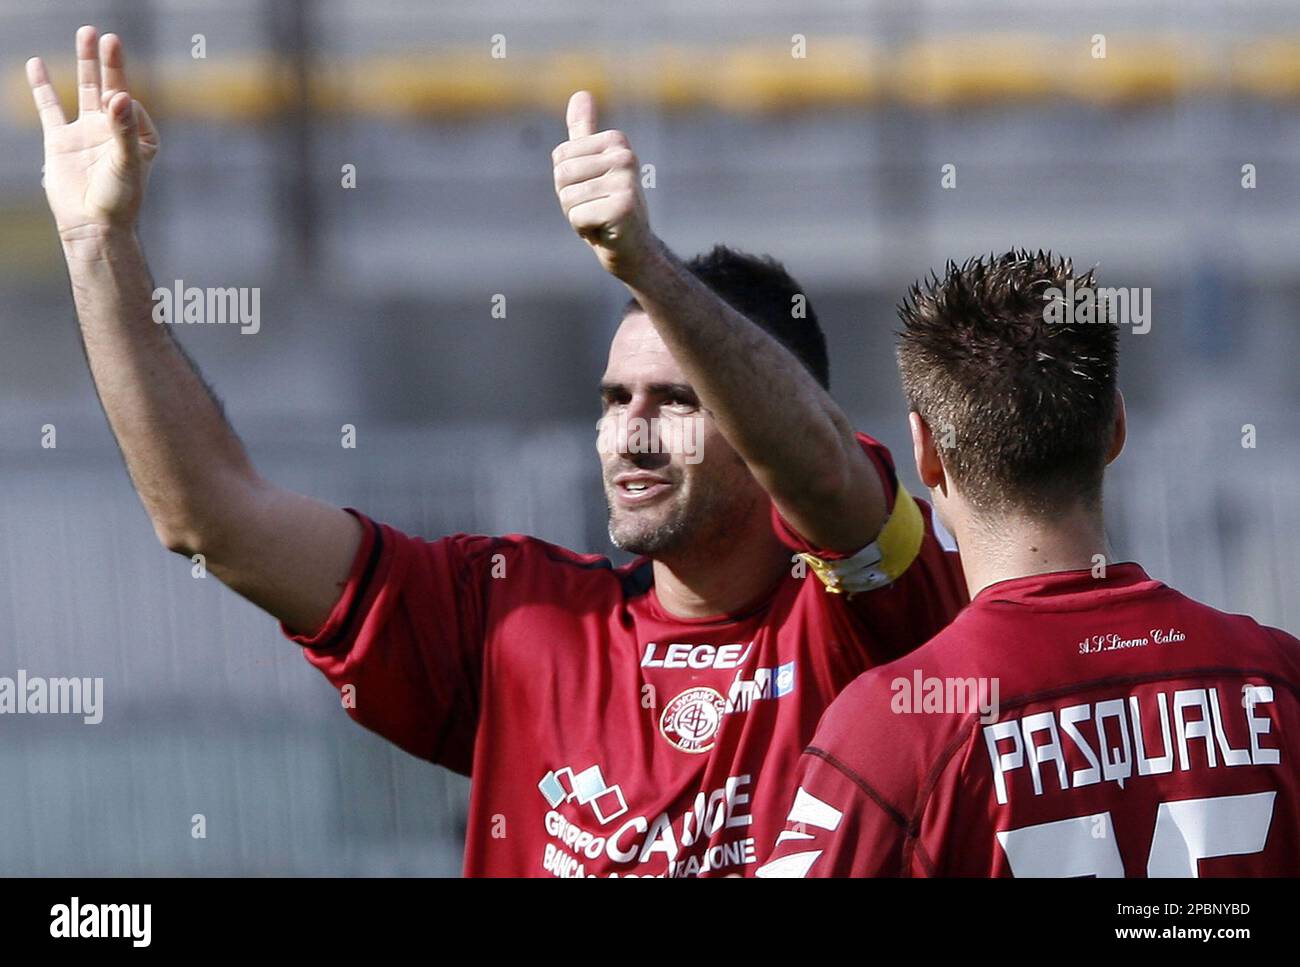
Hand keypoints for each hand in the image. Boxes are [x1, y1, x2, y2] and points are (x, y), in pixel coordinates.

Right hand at [26, 25, 158, 243]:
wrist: (93, 226)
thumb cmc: (119, 199)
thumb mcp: (127, 162)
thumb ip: (123, 130)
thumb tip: (118, 95)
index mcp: (139, 136)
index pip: (131, 104)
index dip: (123, 103)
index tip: (116, 109)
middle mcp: (114, 130)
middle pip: (111, 86)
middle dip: (110, 63)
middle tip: (108, 37)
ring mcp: (86, 133)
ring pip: (83, 89)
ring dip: (85, 63)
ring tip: (86, 33)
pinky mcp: (61, 140)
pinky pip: (50, 107)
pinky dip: (42, 86)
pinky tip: (37, 64)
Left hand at [552, 91, 657, 280]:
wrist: (633, 248)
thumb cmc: (608, 205)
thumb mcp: (593, 165)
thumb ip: (584, 131)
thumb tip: (581, 93)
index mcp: (616, 140)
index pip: (560, 157)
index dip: (567, 181)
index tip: (591, 190)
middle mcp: (625, 156)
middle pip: (562, 176)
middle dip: (570, 200)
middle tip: (595, 208)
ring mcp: (627, 182)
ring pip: (568, 198)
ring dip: (578, 217)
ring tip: (600, 219)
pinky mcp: (623, 208)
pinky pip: (577, 217)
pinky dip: (585, 230)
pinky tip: (605, 231)